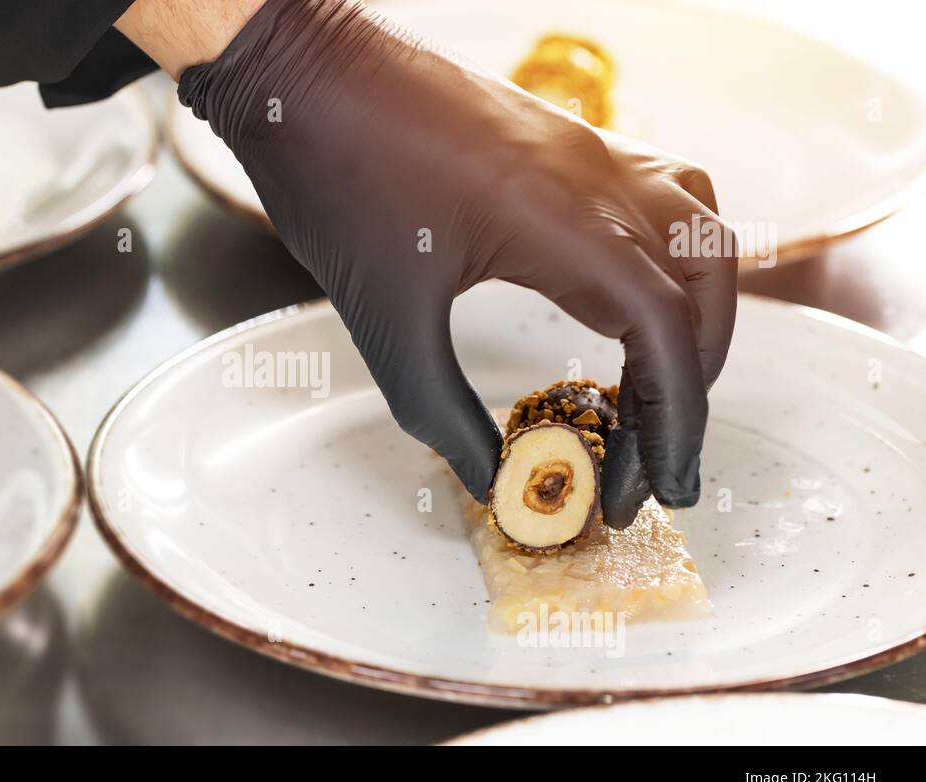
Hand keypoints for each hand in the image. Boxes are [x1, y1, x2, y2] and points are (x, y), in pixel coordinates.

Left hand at [176, 0, 737, 525]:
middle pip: (703, 289)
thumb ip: (442, 410)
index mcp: (568, 221)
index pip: (668, 329)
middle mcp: (601, 179)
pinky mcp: (567, 144)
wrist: (304, 72)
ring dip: (692, 319)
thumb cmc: (337, 176)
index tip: (663, 484)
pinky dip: (664, 264)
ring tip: (653, 389)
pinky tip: (621, 304)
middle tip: (654, 456)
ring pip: (698, 235)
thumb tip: (487, 473)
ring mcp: (591, 152)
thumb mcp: (385, 317)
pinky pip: (659, 199)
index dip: (677, 418)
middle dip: (691, 383)